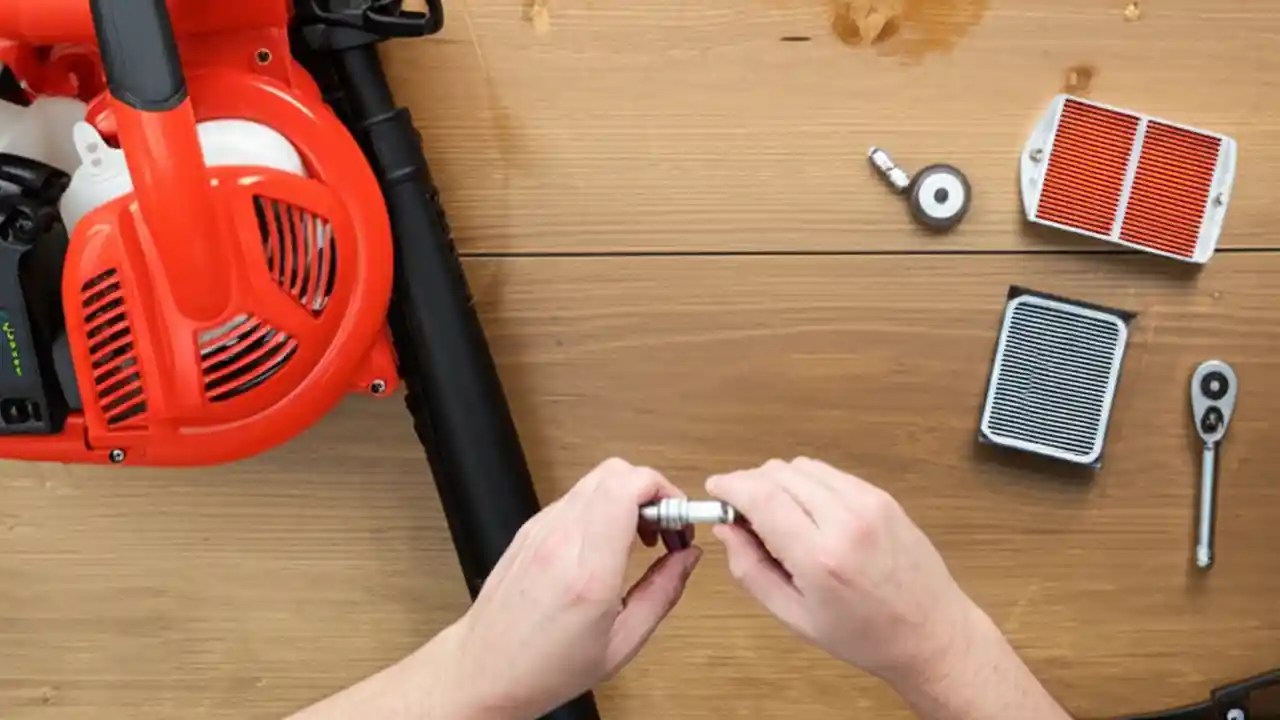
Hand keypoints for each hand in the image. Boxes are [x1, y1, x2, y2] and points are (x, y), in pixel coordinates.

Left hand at [442, 458, 702, 718]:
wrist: (485, 670)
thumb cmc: (546, 667)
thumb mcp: (622, 642)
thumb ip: (663, 593)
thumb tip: (687, 557)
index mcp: (589, 574)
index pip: (626, 489)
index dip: (662, 490)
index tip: (677, 519)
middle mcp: (561, 542)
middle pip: (614, 472)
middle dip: (650, 490)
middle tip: (663, 528)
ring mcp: (540, 530)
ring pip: (594, 480)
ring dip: (626, 497)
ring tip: (637, 538)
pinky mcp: (530, 529)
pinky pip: (575, 498)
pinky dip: (602, 507)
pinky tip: (608, 543)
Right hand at [705, 458, 976, 685]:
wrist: (930, 632)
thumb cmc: (862, 635)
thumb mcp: (794, 617)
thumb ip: (751, 569)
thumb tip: (724, 528)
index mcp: (820, 557)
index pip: (761, 496)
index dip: (730, 485)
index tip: (715, 489)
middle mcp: (846, 520)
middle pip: (778, 473)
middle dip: (751, 484)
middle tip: (744, 513)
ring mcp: (869, 503)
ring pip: (802, 466)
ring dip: (778, 481)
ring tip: (778, 515)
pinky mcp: (883, 496)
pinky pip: (830, 473)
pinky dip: (808, 484)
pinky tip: (809, 512)